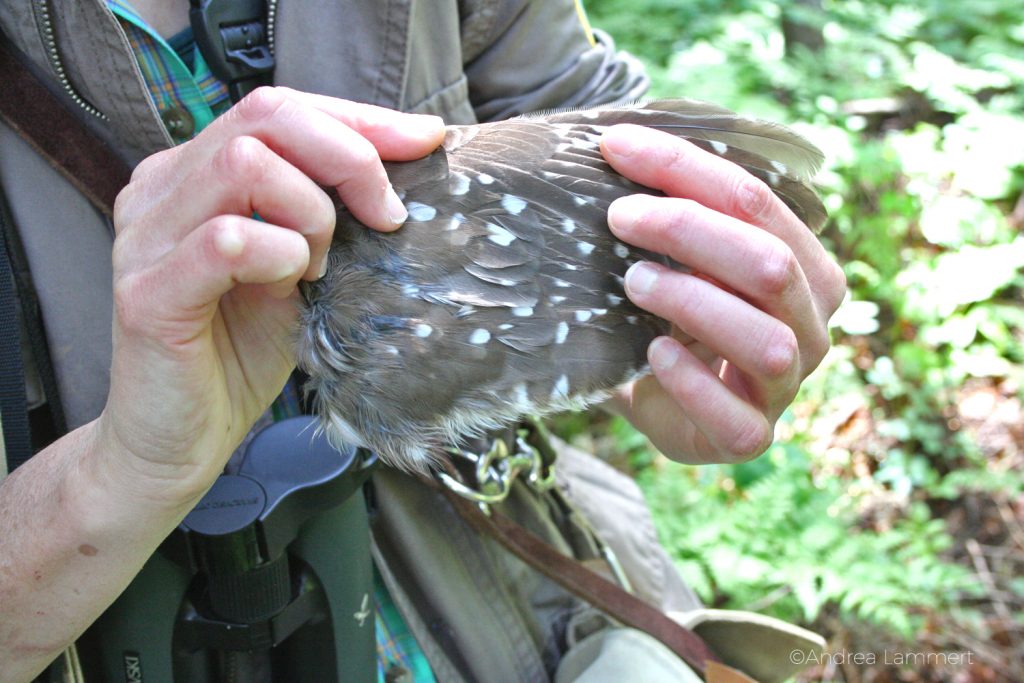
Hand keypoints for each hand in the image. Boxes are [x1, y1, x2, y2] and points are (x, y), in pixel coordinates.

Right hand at [97, 87, 444, 504]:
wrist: (179, 441)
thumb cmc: (240, 352)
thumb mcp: (295, 266)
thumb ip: (321, 213)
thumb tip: (402, 168)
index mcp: (194, 173)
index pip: (279, 109)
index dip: (360, 118)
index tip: (425, 141)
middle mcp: (161, 189)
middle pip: (265, 117)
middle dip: (349, 157)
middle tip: (385, 217)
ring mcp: (147, 237)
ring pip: (245, 165)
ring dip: (311, 212)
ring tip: (320, 267)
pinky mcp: (148, 293)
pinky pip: (228, 240)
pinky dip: (282, 256)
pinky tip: (293, 286)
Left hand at [599, 124, 845, 463]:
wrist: (657, 395)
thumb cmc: (672, 312)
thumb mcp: (678, 254)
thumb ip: (676, 206)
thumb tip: (617, 137)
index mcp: (804, 266)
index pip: (758, 201)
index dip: (685, 167)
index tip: (616, 145)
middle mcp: (809, 323)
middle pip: (771, 263)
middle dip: (690, 229)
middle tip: (618, 216)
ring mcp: (786, 385)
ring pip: (766, 339)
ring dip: (694, 301)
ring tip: (632, 282)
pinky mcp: (752, 436)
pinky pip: (739, 418)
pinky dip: (693, 381)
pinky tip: (653, 354)